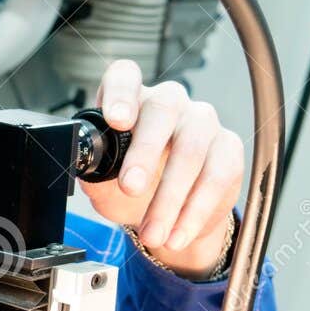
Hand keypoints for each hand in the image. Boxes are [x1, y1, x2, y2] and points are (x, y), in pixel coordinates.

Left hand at [79, 59, 244, 279]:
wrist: (170, 219)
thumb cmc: (133, 190)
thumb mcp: (103, 183)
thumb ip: (93, 170)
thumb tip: (82, 163)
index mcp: (132, 101)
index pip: (125, 76)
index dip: (120, 93)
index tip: (116, 119)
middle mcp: (169, 103)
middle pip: (162, 110)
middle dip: (145, 152)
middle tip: (131, 188)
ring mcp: (202, 122)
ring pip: (191, 149)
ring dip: (169, 198)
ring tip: (152, 232)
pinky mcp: (228, 149)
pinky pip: (216, 176)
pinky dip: (194, 211)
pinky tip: (176, 234)